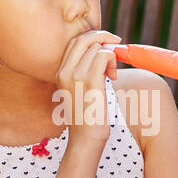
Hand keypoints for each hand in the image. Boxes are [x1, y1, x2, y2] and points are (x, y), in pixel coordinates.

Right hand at [55, 29, 119, 147]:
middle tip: (117, 46)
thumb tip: (103, 52)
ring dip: (111, 55)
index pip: (75, 42)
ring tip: (112, 74)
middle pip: (84, 39)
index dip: (93, 38)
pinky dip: (113, 61)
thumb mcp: (81, 91)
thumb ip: (86, 72)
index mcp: (60, 73)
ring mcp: (75, 76)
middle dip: (103, 37)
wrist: (84, 140)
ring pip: (97, 47)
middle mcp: (64, 72)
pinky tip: (113, 77)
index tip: (107, 45)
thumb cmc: (88, 118)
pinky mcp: (89, 82)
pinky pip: (104, 56)